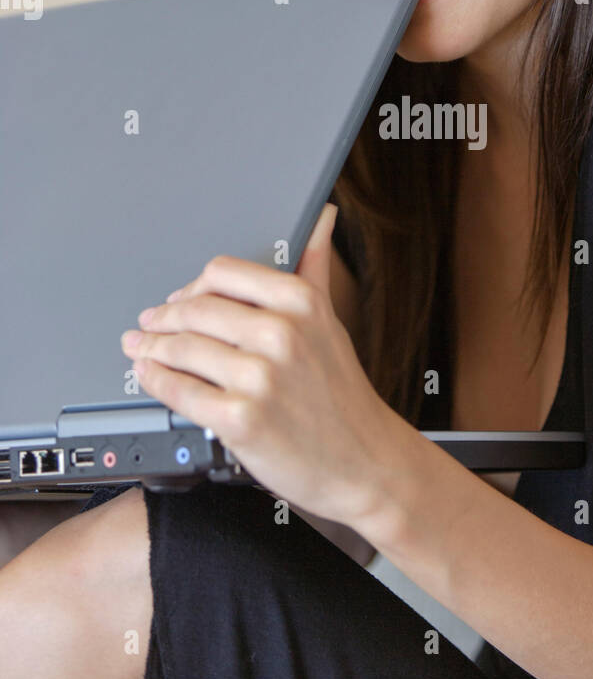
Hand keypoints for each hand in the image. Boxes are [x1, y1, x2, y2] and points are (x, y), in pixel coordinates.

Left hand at [119, 204, 397, 527]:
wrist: (364, 461)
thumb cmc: (341, 394)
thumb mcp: (329, 322)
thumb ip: (314, 268)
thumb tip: (322, 217)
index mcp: (301, 302)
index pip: (222, 272)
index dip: (191, 286)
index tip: (179, 299)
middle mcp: (281, 334)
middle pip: (195, 309)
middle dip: (162, 319)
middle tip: (148, 326)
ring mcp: (260, 377)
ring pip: (181, 349)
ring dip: (151, 349)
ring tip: (141, 350)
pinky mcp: (241, 419)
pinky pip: (179, 391)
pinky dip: (156, 382)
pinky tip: (150, 376)